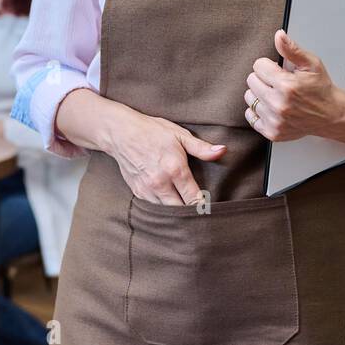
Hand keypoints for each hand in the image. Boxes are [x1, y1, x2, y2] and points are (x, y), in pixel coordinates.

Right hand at [103, 104, 225, 205]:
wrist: (121, 133)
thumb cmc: (153, 131)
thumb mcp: (180, 135)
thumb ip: (201, 147)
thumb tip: (222, 151)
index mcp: (175, 169)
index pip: (194, 199)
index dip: (204, 206)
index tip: (210, 209)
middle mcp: (161, 183)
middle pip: (180, 211)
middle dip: (191, 213)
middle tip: (200, 214)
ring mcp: (147, 189)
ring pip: (166, 212)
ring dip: (176, 213)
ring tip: (186, 212)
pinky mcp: (138, 192)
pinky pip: (154, 208)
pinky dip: (163, 209)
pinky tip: (170, 205)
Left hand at [244, 30, 343, 141]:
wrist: (331, 115)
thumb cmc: (321, 89)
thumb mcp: (311, 64)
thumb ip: (292, 50)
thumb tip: (278, 36)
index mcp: (286, 85)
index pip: (258, 66)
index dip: (268, 65)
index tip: (278, 70)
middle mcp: (278, 104)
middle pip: (251, 81)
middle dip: (263, 78)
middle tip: (278, 82)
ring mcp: (274, 120)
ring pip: (249, 98)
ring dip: (259, 93)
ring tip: (275, 94)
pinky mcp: (272, 132)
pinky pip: (250, 116)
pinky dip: (258, 110)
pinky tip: (271, 106)